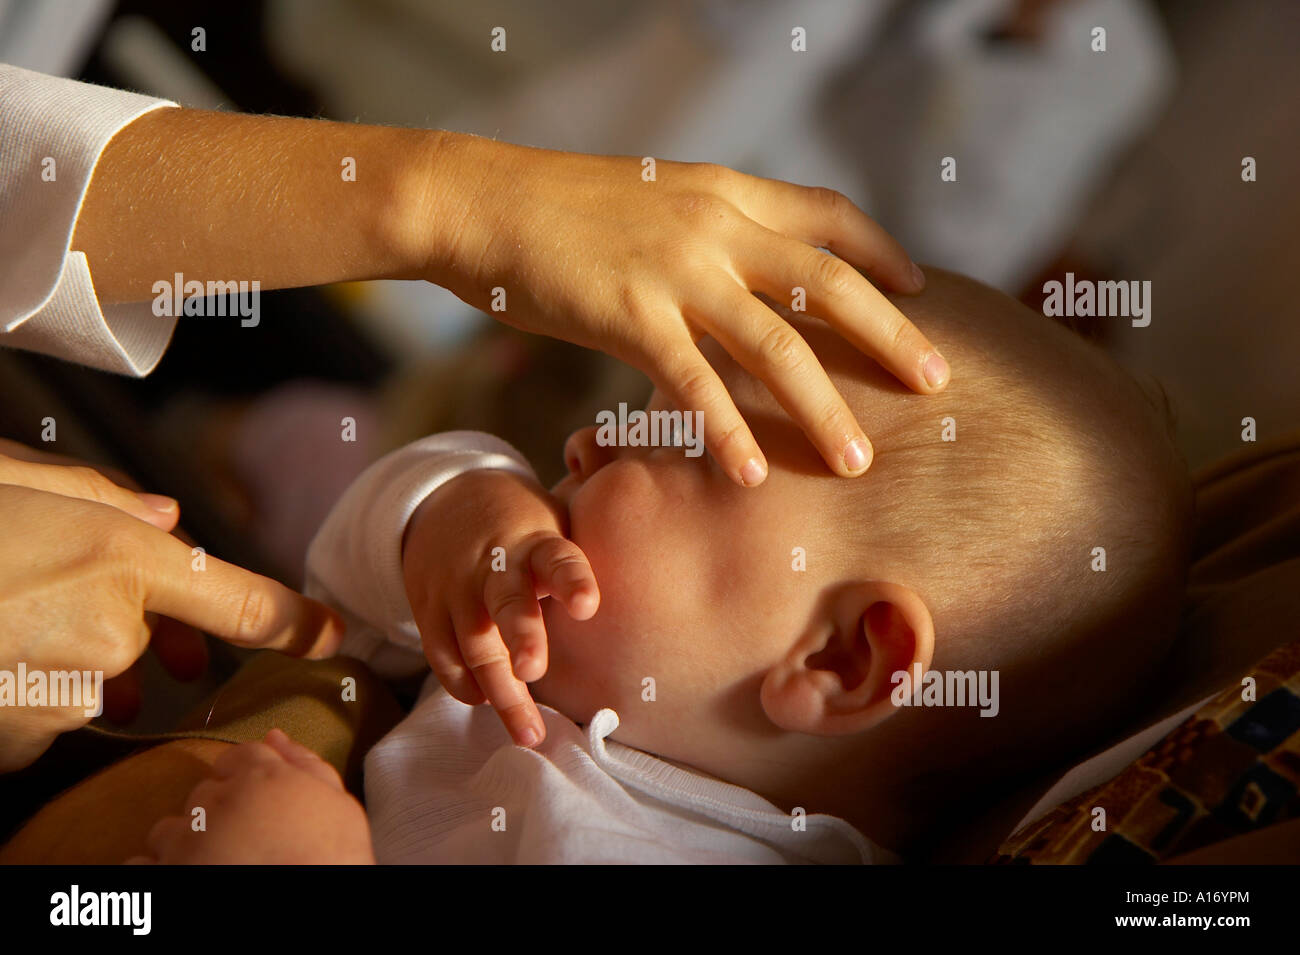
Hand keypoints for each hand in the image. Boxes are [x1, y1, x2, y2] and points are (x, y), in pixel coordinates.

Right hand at [0, 448, 342, 771]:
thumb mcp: (11, 480)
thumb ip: (99, 494)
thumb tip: (163, 515)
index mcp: (119, 561)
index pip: (242, 602)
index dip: (294, 622)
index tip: (329, 635)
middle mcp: (108, 637)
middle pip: (146, 636)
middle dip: (124, 623)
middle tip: (74, 595)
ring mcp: (64, 698)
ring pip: (94, 680)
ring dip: (71, 661)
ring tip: (15, 623)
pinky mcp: (20, 741)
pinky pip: (48, 716)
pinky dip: (28, 693)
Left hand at [131, 729, 374, 863]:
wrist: (315, 908)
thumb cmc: (334, 859)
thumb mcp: (340, 806)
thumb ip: (306, 764)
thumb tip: (276, 735)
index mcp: (261, 776)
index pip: (239, 756)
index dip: (249, 780)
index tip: (259, 804)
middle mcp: (216, 803)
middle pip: (204, 793)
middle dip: (219, 813)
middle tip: (245, 840)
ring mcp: (186, 844)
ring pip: (168, 829)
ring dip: (185, 842)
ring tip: (213, 864)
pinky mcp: (166, 876)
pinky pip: (141, 866)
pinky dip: (157, 870)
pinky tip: (183, 875)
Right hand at [402, 469, 598, 746]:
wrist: (447, 504)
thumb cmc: (525, 528)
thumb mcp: (559, 524)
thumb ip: (589, 561)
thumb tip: (657, 604)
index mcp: (536, 542)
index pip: (558, 559)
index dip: (572, 581)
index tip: (588, 606)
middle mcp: (494, 566)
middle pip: (507, 604)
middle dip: (521, 638)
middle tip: (533, 671)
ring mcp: (457, 589)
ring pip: (475, 644)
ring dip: (501, 691)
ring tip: (529, 733)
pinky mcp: (430, 609)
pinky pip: (444, 656)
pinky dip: (465, 685)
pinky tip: (487, 704)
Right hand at [419, 138, 949, 484]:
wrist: (481, 200)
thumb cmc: (560, 209)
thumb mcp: (653, 200)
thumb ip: (708, 229)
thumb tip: (744, 269)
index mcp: (724, 192)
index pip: (828, 216)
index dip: (881, 253)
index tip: (919, 287)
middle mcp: (714, 226)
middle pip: (828, 284)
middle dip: (890, 336)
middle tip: (936, 382)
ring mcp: (674, 271)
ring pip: (775, 345)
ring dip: (821, 408)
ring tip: (855, 461)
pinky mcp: (627, 315)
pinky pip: (693, 384)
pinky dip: (726, 432)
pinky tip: (747, 476)